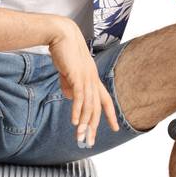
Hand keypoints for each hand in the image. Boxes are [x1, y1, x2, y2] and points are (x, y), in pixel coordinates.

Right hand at [46, 17, 119, 148]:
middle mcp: (93, 80)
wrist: (61, 34)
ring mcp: (87, 78)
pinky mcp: (77, 76)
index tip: (114, 128)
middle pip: (97, 108)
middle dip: (93, 127)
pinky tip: (75, 122)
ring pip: (89, 106)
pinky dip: (77, 111)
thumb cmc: (63, 50)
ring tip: (80, 137)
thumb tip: (69, 96)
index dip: (111, 115)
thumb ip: (69, 85)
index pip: (105, 100)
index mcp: (93, 78)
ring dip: (84, 124)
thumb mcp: (67, 71)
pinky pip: (80, 98)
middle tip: (89, 142)